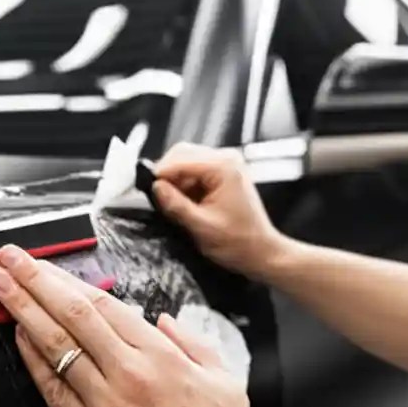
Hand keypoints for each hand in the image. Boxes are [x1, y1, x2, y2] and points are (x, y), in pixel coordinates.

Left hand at [0, 245, 263, 406]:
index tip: (41, 263)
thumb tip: (161, 320)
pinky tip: (18, 339)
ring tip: (2, 289)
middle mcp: (130, 376)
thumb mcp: (225, 381)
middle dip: (35, 282)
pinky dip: (33, 361)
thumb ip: (192, 343)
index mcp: (162, 357)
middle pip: (72, 316)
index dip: (65, 279)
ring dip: (24, 313)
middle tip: (8, 260)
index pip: (102, 304)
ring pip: (55, 348)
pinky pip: (52, 392)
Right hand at [153, 143, 289, 278]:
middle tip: (159, 199)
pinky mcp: (223, 174)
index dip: (160, 174)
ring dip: (175, 181)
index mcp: (223, 167)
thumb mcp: (201, 227)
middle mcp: (226, 158)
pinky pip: (194, 171)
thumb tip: (155, 187)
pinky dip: (184, 185)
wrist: (261, 252)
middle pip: (181, 154)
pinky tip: (184, 202)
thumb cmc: (237, 243)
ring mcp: (225, 164)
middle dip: (167, 176)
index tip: (146, 191)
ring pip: (185, 162)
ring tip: (173, 204)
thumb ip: (176, 205)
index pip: (180, 159)